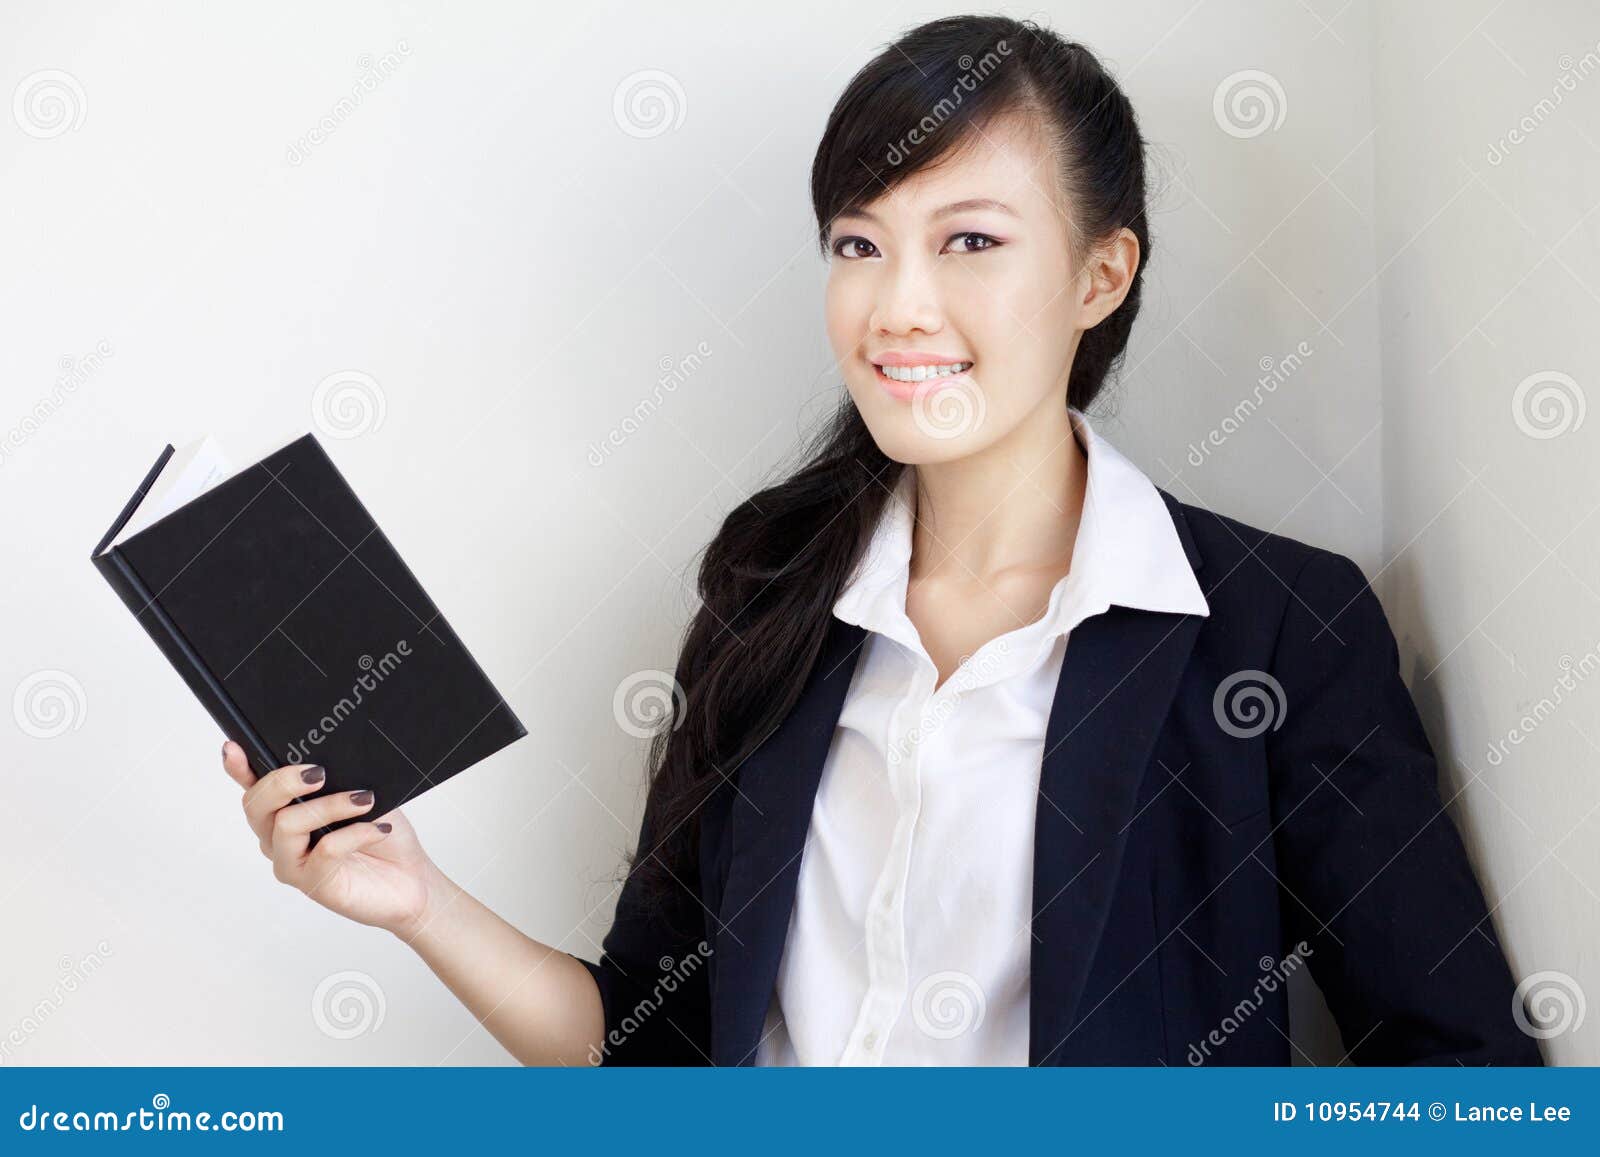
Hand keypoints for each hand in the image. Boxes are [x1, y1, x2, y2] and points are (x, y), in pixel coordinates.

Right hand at [222, 740, 439, 937]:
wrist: (412, 879)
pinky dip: (354, 833)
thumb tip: (324, 761)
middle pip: (256, 805)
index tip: (233, 747)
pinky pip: (324, 851)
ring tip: (365, 799)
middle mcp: (279, 838)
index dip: (238, 768)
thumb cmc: (384, 835)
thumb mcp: (364, 793)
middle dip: (283, 781)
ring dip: (328, 805)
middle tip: (319, 773)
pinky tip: (378, 829)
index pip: (254, 787)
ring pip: (287, 825)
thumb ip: (338, 778)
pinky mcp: (315, 884)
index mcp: (287, 810)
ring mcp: (293, 863)